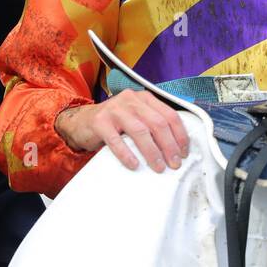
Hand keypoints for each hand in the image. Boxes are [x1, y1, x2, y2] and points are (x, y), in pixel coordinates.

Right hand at [54, 91, 189, 173]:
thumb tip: (177, 149)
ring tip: (158, 167)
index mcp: (145, 98)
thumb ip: (153, 125)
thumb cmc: (115, 124)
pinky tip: (133, 165)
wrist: (82, 122)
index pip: (170, 115)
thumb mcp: (136, 118)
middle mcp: (131, 100)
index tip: (184, 153)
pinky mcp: (100, 121)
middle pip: (157, 123)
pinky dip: (127, 154)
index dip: (180, 136)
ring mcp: (115, 109)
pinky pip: (116, 140)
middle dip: (169, 146)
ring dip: (152, 152)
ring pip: (140, 131)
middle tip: (174, 164)